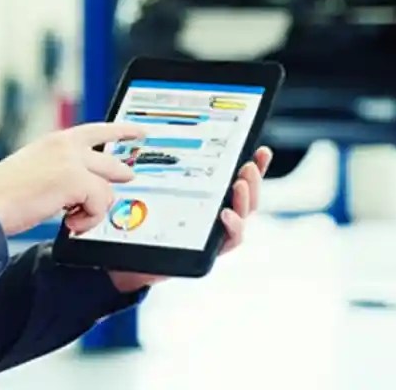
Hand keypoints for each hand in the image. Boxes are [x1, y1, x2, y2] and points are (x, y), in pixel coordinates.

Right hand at [0, 122, 145, 235]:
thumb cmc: (2, 195)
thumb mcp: (33, 170)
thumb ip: (59, 169)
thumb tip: (83, 185)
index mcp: (54, 142)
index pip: (96, 130)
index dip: (121, 131)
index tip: (139, 133)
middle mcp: (64, 146)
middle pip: (111, 161)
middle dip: (122, 174)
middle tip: (130, 177)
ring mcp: (71, 161)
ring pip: (107, 188)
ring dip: (93, 210)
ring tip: (73, 219)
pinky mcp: (75, 180)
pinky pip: (100, 203)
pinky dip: (88, 220)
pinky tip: (69, 223)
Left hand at [109, 146, 272, 293]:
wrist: (133, 259)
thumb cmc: (148, 222)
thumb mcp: (159, 191)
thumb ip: (168, 172)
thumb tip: (164, 135)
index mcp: (214, 197)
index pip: (240, 178)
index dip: (256, 166)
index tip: (262, 150)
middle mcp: (220, 215)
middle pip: (247, 196)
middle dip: (253, 180)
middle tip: (248, 166)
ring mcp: (217, 233)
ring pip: (243, 216)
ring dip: (245, 199)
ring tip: (240, 184)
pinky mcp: (210, 250)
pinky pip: (230, 239)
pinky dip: (233, 226)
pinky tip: (226, 214)